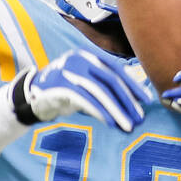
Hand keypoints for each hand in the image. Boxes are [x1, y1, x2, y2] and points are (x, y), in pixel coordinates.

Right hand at [16, 49, 151, 131]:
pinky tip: (110, 123)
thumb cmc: (66, 90)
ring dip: (117, 110)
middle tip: (139, 117)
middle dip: (127, 101)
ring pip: (100, 92)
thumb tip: (135, 97)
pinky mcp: (61, 86)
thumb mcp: (88, 83)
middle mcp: (80, 59)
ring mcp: (69, 71)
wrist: (33, 96)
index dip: (133, 85)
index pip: (116, 70)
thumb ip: (106, 85)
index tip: (147, 100)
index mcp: (88, 55)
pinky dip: (100, 112)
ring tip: (127, 125)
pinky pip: (86, 100)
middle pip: (110, 81)